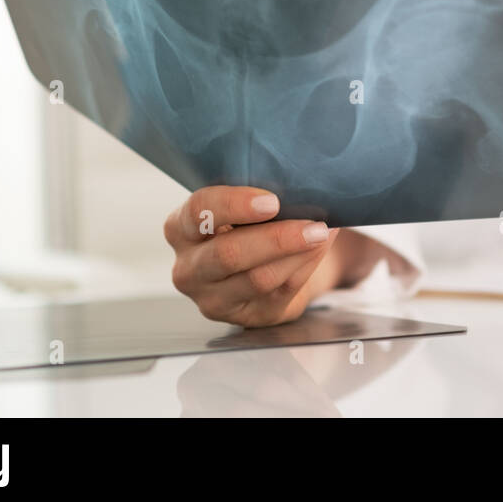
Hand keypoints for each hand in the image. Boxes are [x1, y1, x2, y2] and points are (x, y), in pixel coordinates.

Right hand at [164, 186, 341, 326]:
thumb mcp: (238, 208)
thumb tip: (299, 185)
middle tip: (311, 224)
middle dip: (276, 238)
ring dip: (297, 253)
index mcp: (180, 228)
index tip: (272, 201)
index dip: (234, 204)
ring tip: (321, 233)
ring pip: (258, 278)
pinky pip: (279, 291)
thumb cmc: (246, 224)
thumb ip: (255, 198)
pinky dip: (305, 266)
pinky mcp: (244, 316)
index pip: (198, 212)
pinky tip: (318, 249)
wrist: (260, 265)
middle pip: (229, 254)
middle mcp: (188, 268)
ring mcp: (213, 299)